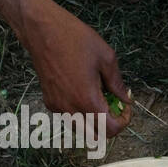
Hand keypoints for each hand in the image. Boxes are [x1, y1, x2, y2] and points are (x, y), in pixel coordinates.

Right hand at [25, 0, 131, 136]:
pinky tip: (82, 92)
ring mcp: (58, 107)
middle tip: (114, 106)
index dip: (123, 122)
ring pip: (81, 130)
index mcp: (87, 100)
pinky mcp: (49, 101)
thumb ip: (117, 83)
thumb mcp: (106, 57)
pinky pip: (68, 118)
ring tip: (99, 99)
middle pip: (96, 136)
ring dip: (94, 122)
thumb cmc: (75, 39)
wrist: (42, 30)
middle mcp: (71, 109)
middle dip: (109, 125)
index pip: (110, 129)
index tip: (125, 108)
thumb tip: (125, 99)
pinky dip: (80, 114)